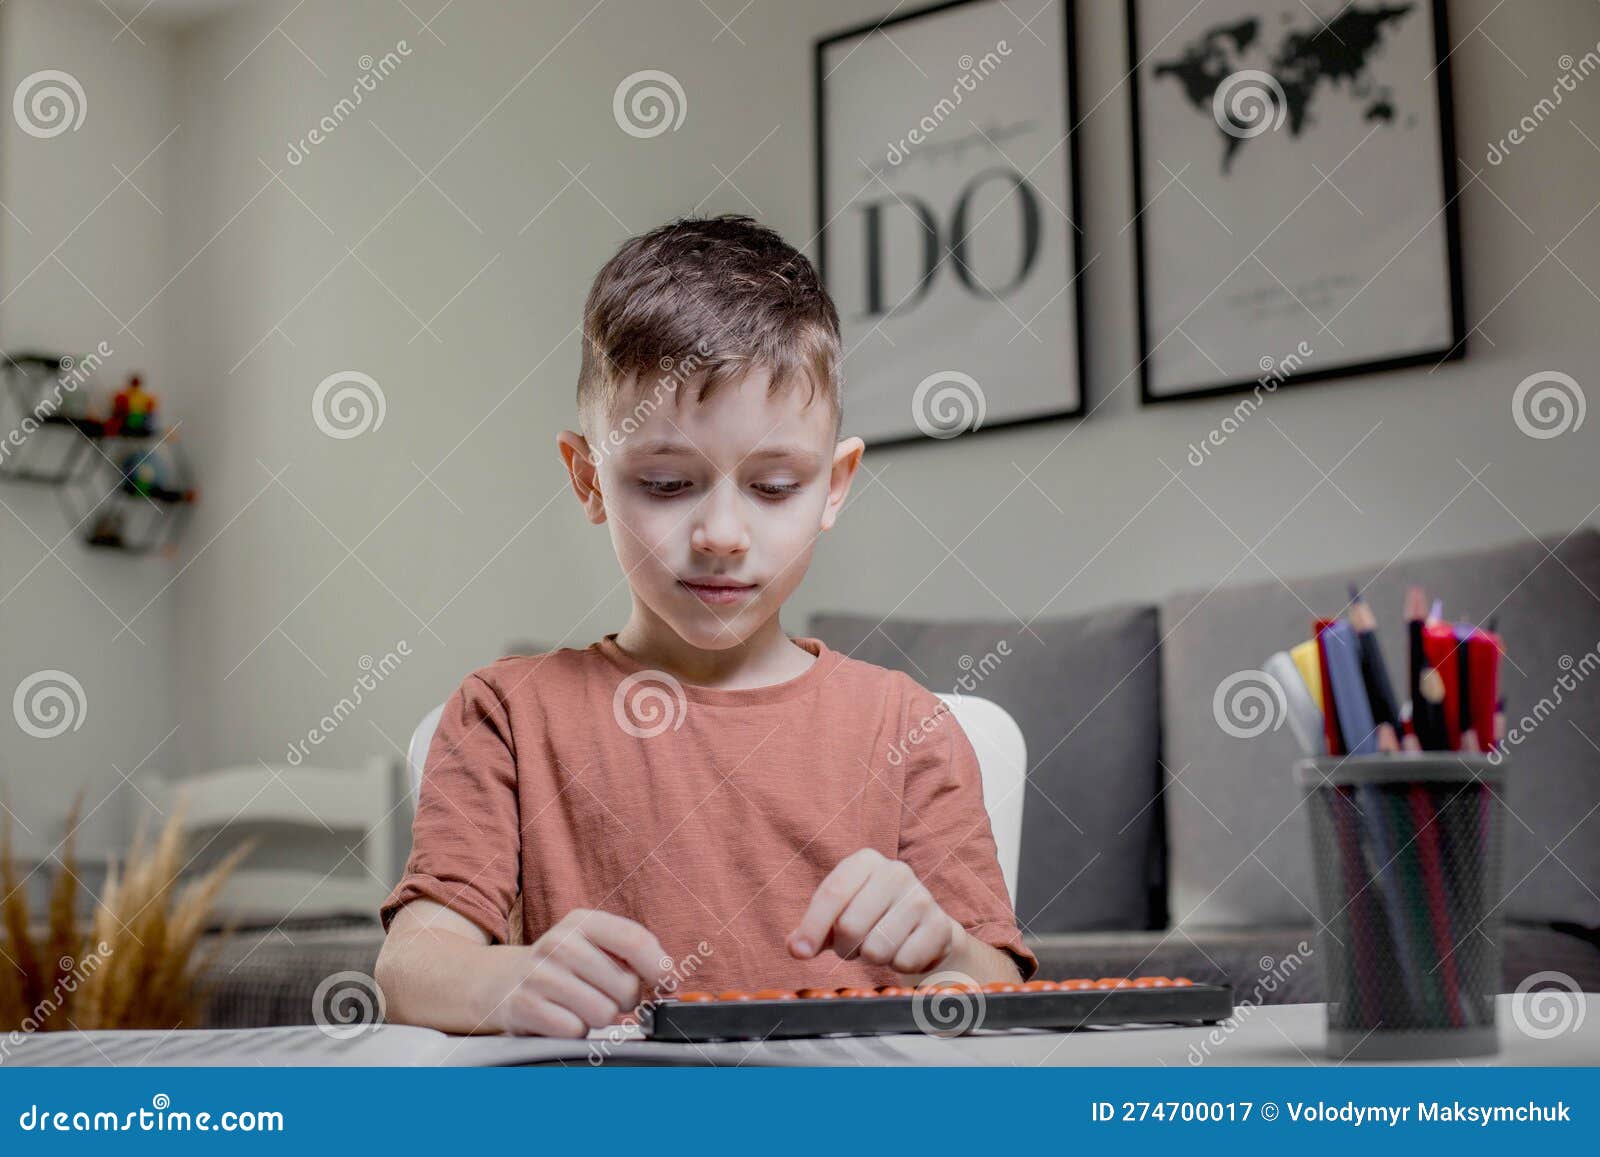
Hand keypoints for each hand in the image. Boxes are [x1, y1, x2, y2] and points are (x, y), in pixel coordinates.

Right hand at [488, 908, 670, 1036]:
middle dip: (625, 1001)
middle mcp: (560, 943)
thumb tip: (670, 982)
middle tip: (605, 996)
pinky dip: (574, 1032)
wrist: (502, 983)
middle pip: (626, 987)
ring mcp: (540, 974)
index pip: (635, 940)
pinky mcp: (525, 1006)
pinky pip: (575, 1031)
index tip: (666, 985)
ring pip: (604, 1013)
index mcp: (583, 922)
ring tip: (580, 1006)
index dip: (660, 968)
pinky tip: (560, 1017)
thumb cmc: (564, 968)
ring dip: (598, 1018)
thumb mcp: (594, 946)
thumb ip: (633, 956)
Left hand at [787, 848, 961, 973]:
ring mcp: (921, 898)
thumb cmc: (871, 919)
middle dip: (845, 948)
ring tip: (878, 947)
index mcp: (865, 861)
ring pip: (877, 948)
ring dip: (871, 958)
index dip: (812, 927)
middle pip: (850, 925)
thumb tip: (796, 947)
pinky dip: (897, 965)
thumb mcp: (838, 916)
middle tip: (853, 947)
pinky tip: (903, 951)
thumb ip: (812, 930)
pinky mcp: (940, 926)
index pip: (832, 893)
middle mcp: (896, 872)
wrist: (925, 930)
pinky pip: (903, 961)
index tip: (799, 953)